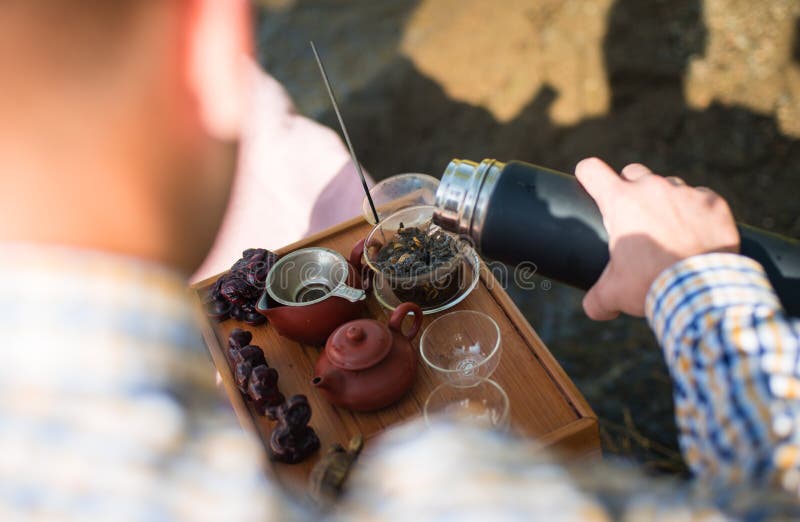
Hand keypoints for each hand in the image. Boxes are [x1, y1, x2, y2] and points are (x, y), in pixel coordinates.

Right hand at [575, 158, 739, 319]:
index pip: (591, 169)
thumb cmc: (651, 286)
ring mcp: (685, 192)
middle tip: (635, 218)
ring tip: (671, 232)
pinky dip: (698, 212)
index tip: (590, 184)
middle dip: (631, 189)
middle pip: (633, 172)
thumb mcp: (614, 293)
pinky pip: (701, 199)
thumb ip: (597, 299)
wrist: (702, 289)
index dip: (587, 175)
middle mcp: (651, 188)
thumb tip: (594, 308)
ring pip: (669, 185)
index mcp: (620, 201)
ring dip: (666, 202)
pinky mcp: (713, 202)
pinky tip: (698, 234)